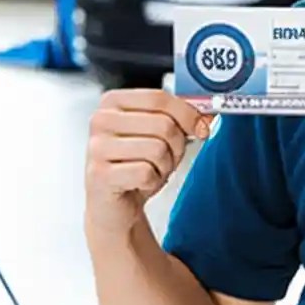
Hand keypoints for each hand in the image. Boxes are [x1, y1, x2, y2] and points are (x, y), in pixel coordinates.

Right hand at [85, 89, 213, 236]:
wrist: (114, 206)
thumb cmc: (134, 166)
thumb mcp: (157, 137)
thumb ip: (178, 120)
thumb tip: (206, 115)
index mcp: (113, 102)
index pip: (158, 98)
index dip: (187, 113)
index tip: (202, 127)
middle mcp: (101, 120)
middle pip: (163, 124)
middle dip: (176, 146)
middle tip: (168, 158)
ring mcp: (98, 147)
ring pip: (157, 149)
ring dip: (164, 166)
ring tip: (151, 171)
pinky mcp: (100, 174)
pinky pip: (146, 172)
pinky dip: (152, 182)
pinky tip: (141, 183)